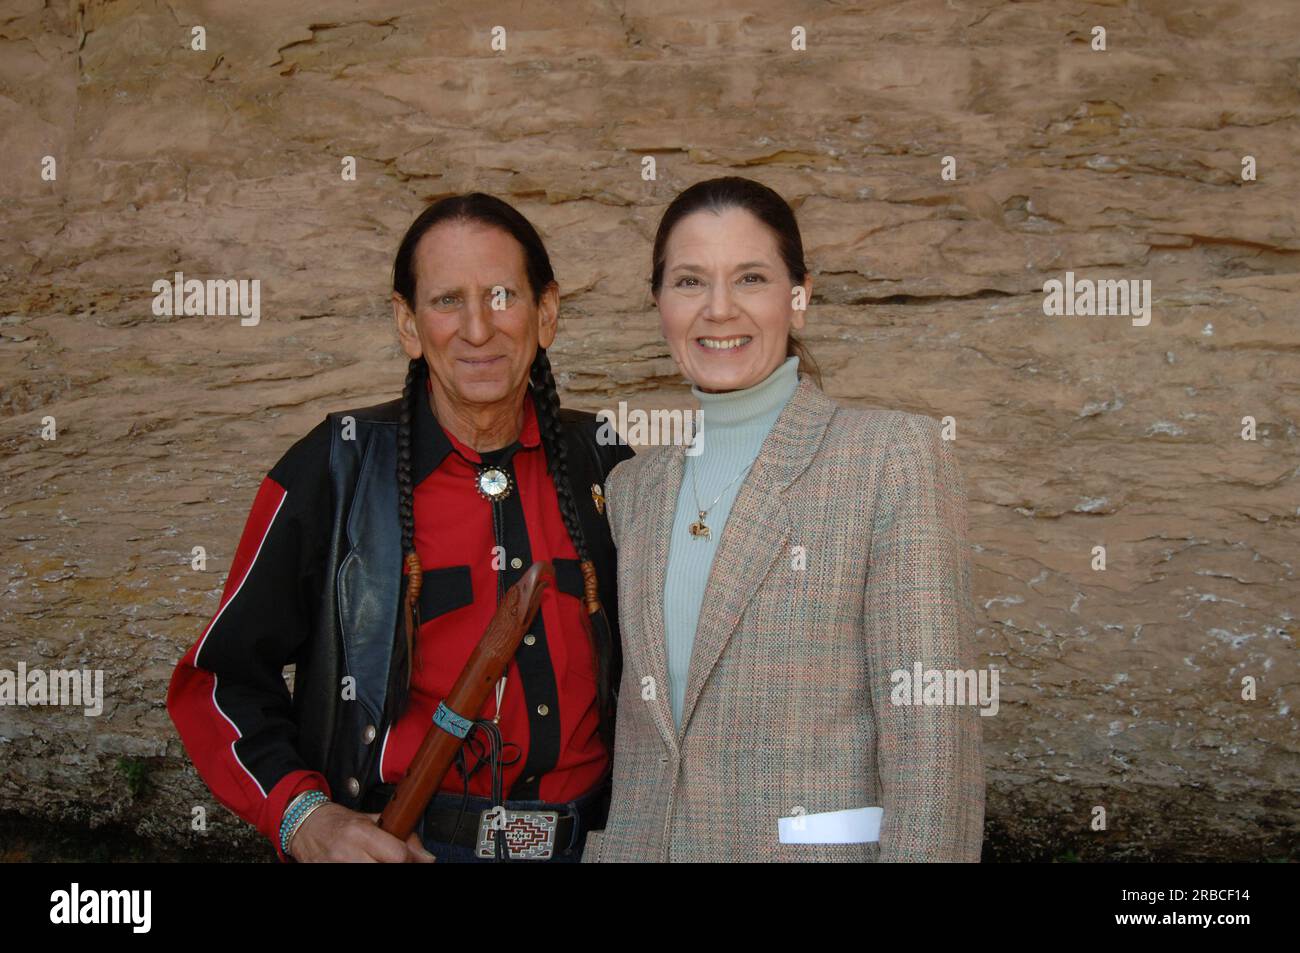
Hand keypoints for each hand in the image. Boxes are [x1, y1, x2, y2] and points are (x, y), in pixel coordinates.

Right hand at [287, 803, 436, 862]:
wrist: (305, 827)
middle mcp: (348, 853)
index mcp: (360, 833)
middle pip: (387, 868)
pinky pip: (356, 878)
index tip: (418, 859)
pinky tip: (368, 864)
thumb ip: (398, 833)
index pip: (398, 855)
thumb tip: (424, 855)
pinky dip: (368, 871)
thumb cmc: (338, 822)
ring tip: (381, 861)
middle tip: (400, 862)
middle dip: (399, 866)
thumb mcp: (370, 820)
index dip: (412, 859)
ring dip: (383, 868)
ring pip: (374, 874)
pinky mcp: (329, 874)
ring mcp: (338, 867)